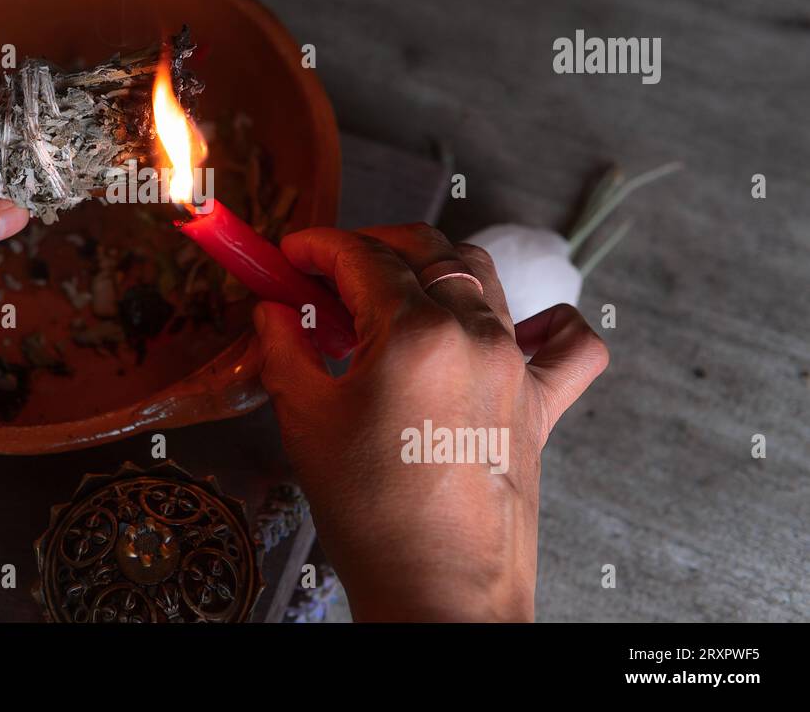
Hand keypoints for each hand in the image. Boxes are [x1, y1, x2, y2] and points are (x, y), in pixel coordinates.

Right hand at [252, 223, 608, 620]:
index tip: (290, 254)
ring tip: (394, 297)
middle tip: (329, 273)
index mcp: (413, 332)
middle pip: (425, 251)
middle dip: (371, 246)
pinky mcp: (542, 405)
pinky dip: (547, 324)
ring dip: (434, 269)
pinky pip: (569, 344)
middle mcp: (474, 333)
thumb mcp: (306, 420)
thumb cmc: (371, 514)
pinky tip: (517, 329)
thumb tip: (271, 311)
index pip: (361, 257)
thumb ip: (284, 348)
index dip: (316, 247)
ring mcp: (516, 366)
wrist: (438, 593)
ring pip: (482, 277)